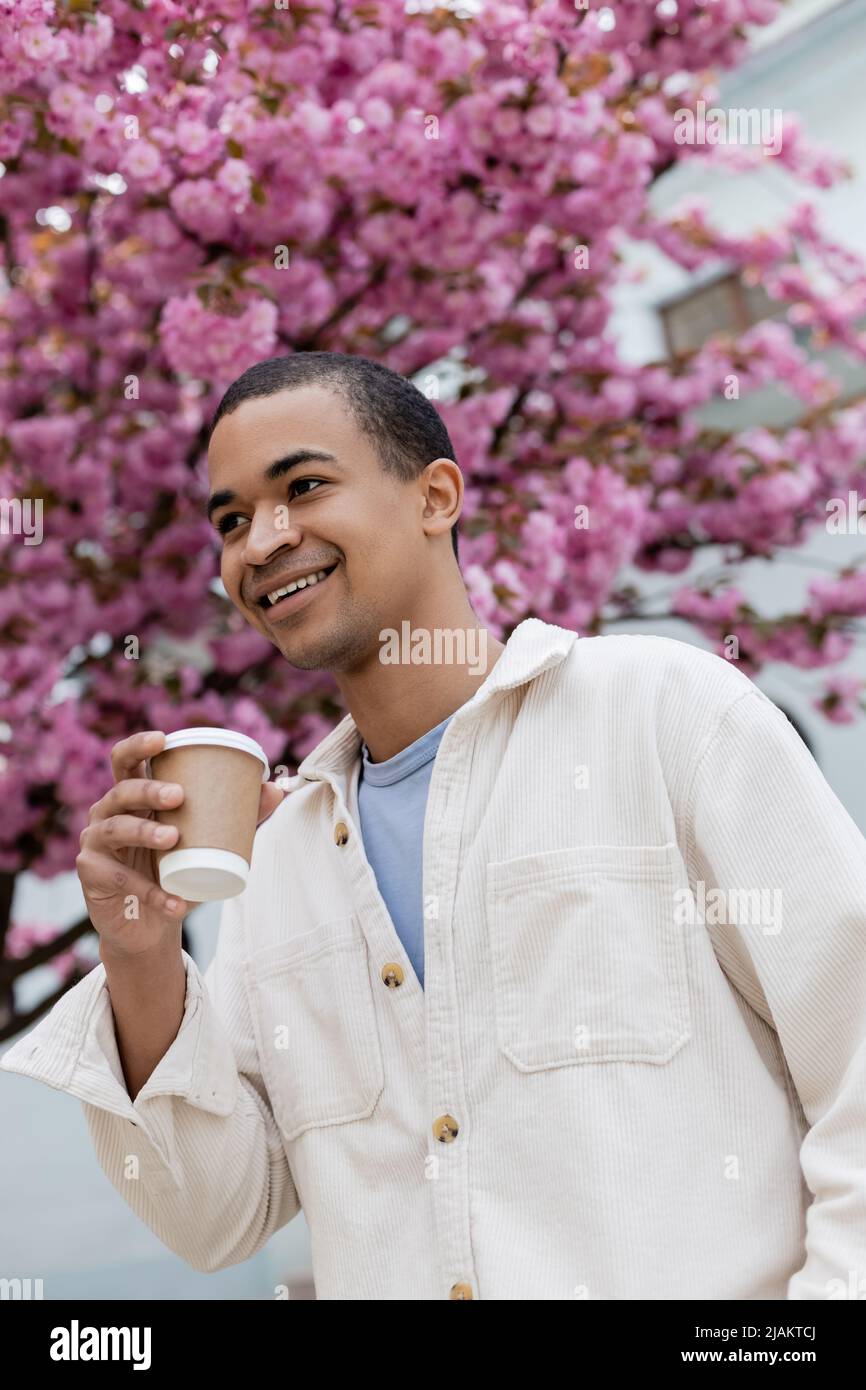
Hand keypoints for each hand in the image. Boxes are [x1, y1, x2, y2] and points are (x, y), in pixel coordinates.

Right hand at [76, 730, 284, 957]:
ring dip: (144, 832)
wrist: (152, 925)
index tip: (163, 739)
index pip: (125, 761)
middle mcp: (108, 813)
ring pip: (115, 829)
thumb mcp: (206, 842)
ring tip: (172, 839)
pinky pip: (122, 880)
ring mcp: (95, 843)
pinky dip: (152, 892)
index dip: (138, 745)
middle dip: (148, 789)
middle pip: (121, 790)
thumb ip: (239, 817)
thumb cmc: (177, 872)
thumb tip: (275, 790)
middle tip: (179, 795)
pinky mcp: (92, 875)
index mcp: (133, 798)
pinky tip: (173, 903)